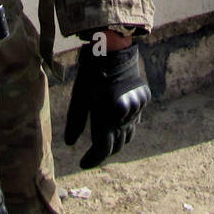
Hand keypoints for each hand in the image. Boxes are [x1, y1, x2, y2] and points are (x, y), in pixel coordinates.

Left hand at [64, 39, 150, 168]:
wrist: (113, 49)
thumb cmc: (90, 72)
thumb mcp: (79, 97)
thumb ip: (75, 122)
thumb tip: (70, 143)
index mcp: (107, 116)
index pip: (102, 149)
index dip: (92, 159)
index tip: (82, 164)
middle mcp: (125, 115)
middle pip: (118, 145)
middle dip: (104, 152)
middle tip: (91, 154)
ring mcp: (137, 108)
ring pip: (129, 134)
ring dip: (117, 141)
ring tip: (104, 142)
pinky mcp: (143, 99)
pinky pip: (135, 120)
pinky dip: (125, 126)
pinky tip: (116, 124)